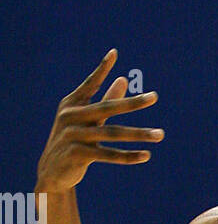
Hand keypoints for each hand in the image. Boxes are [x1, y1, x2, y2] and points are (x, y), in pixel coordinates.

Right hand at [35, 50, 163, 194]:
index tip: (114, 53)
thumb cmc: (73, 140)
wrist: (52, 171)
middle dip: (132, 103)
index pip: (90, 83)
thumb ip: (105, 100)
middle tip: (154, 97)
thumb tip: (124, 79)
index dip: (101, 69)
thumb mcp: (88, 119)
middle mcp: (71, 116)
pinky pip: (109, 155)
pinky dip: (129, 156)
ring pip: (113, 133)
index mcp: (72, 104)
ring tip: (160, 134)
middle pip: (107, 108)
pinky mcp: (77, 154)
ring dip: (139, 134)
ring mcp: (73, 135)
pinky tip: (146, 155)